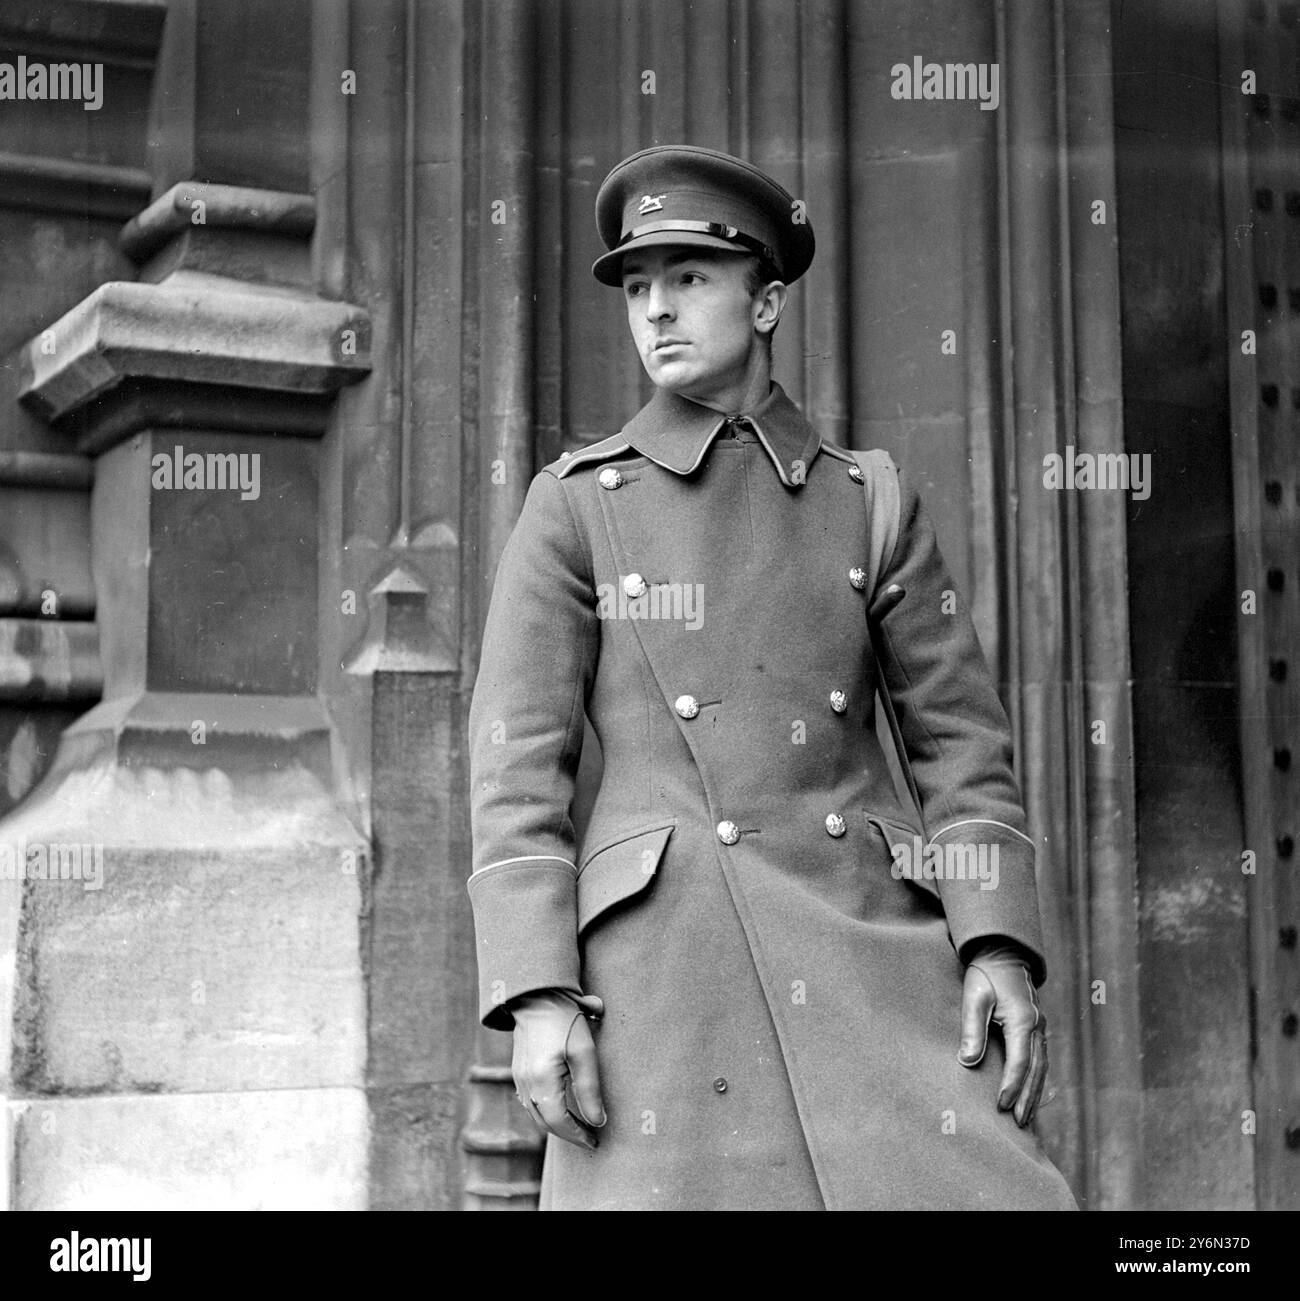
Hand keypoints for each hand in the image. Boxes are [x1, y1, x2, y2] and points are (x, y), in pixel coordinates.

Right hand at [510, 990, 605, 1149]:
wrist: (538, 998)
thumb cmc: (565, 1022)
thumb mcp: (585, 1052)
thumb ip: (589, 1089)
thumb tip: (598, 1121)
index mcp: (542, 1080)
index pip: (559, 1122)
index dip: (577, 1136)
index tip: (595, 1141)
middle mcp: (526, 1084)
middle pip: (546, 1123)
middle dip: (568, 1135)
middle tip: (591, 1137)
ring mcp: (518, 1078)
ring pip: (536, 1115)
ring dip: (557, 1126)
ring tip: (580, 1126)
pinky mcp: (518, 1072)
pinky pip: (530, 1103)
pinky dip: (546, 1113)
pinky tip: (561, 1109)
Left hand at [957, 941, 1047, 1126]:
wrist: (1001, 954)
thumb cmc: (985, 975)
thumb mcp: (974, 997)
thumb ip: (972, 1029)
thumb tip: (968, 1062)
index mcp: (1023, 1019)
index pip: (1020, 1060)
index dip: (1012, 1085)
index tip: (1002, 1106)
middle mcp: (1037, 1026)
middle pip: (1036, 1069)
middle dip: (1027, 1098)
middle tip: (1020, 1124)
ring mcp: (1040, 1027)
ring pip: (1042, 1067)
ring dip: (1034, 1092)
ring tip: (1026, 1118)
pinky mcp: (1036, 1028)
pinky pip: (1040, 1059)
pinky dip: (1037, 1079)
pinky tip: (1031, 1094)